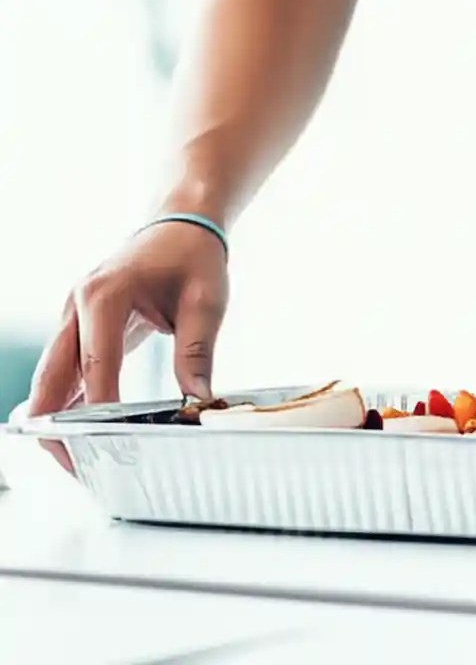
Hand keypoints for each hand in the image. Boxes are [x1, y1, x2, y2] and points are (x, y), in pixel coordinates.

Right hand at [27, 221, 228, 471]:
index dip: (98, 408)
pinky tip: (82, 437)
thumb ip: (197, 352)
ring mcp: (71, 318)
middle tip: (77, 467)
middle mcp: (75, 307)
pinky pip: (66, 373)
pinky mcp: (79, 329)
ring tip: (79, 463)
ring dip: (57, 420)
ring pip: (51, 379)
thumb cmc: (193, 258)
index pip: (95, 364)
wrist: (180, 226)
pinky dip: (70, 404)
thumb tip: (198, 401)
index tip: (107, 444)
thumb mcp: (206, 303)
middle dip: (56, 425)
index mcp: (104, 296)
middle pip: (51, 378)